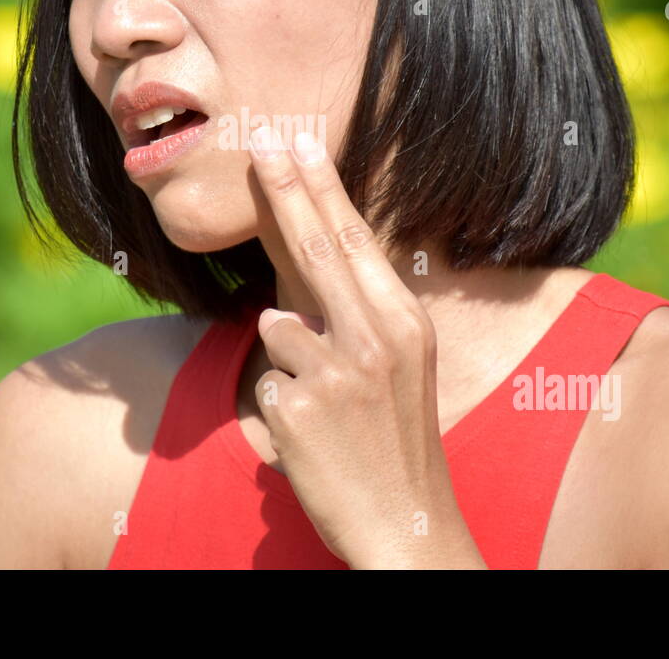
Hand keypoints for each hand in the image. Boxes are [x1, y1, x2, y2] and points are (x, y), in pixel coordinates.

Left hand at [245, 125, 485, 568]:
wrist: (409, 526)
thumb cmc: (397, 442)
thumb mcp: (397, 369)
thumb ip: (351, 323)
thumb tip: (281, 298)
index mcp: (404, 322)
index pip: (354, 241)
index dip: (320, 188)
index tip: (295, 143)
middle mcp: (377, 337)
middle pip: (315, 248)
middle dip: (283, 190)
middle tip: (259, 142)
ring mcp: (338, 371)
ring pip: (276, 327)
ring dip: (289, 360)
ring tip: (332, 409)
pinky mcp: (302, 408)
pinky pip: (267, 383)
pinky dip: (282, 407)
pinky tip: (316, 439)